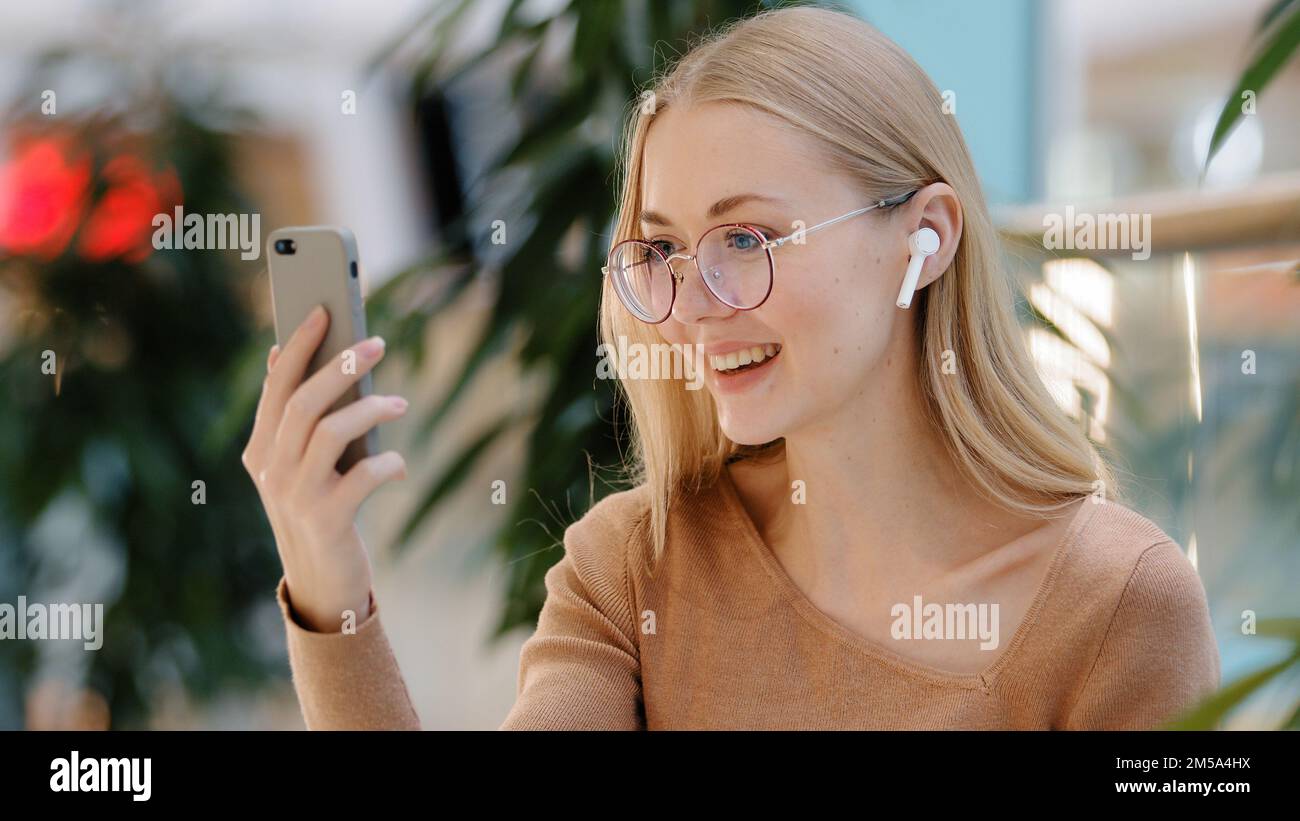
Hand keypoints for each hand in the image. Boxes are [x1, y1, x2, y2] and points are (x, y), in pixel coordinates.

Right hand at [242, 305, 408, 632]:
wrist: (322, 585)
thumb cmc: (320, 511)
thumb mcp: (299, 467)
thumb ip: (294, 420)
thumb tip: (280, 355)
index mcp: (259, 452)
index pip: (276, 388)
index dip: (297, 348)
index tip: (321, 311)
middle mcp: (270, 471)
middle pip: (303, 403)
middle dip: (340, 366)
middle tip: (376, 342)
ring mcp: (295, 496)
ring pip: (330, 432)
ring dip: (370, 409)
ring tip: (399, 402)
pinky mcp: (327, 520)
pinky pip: (362, 475)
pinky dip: (387, 464)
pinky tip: (399, 466)